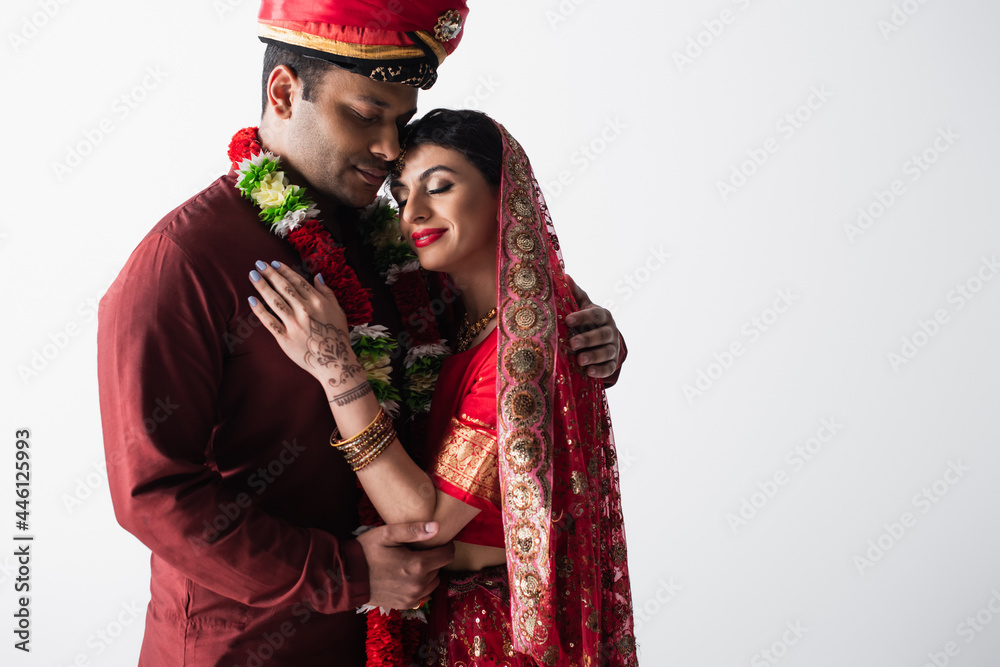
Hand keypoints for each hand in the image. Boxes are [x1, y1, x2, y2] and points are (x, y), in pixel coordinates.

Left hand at [247, 260, 363, 393]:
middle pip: (283, 287)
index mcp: (318, 302)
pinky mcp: (285, 338)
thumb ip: (327, 292)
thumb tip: (317, 276)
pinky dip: (259, 310)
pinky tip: (251, 299)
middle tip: (258, 263)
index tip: (273, 263)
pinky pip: (269, 321)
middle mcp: (305, 310)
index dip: (284, 270)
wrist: (334, 362)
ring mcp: (294, 324)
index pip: (297, 281)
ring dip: (262, 286)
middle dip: (269, 274)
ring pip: (274, 301)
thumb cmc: (337, 336)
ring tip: (252, 276)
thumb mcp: (338, 310)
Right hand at [355, 521, 454, 609]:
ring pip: (433, 583)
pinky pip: (422, 595)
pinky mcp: (404, 605)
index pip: (447, 556)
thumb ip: (413, 530)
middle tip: (418, 551)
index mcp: (417, 565)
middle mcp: (418, 584)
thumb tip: (437, 527)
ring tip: (412, 564)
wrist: (346, 578)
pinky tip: (406, 577)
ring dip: (428, 573)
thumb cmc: (366, 552)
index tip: (439, 541)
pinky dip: (420, 586)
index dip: (446, 546)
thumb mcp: (387, 534)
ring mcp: (411, 597)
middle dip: (433, 559)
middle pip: (439, 569)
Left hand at [565, 275, 621, 378]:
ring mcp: (613, 347)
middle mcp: (610, 331)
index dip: (582, 317)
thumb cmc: (587, 319)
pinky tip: (589, 372)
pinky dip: (600, 370)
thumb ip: (574, 293)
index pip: (595, 315)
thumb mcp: (582, 305)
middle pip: (602, 335)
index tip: (567, 320)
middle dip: (587, 339)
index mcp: (603, 315)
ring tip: (579, 360)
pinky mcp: (612, 362)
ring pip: (606, 352)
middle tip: (572, 343)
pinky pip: (609, 367)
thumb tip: (564, 275)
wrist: (602, 339)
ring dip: (594, 356)